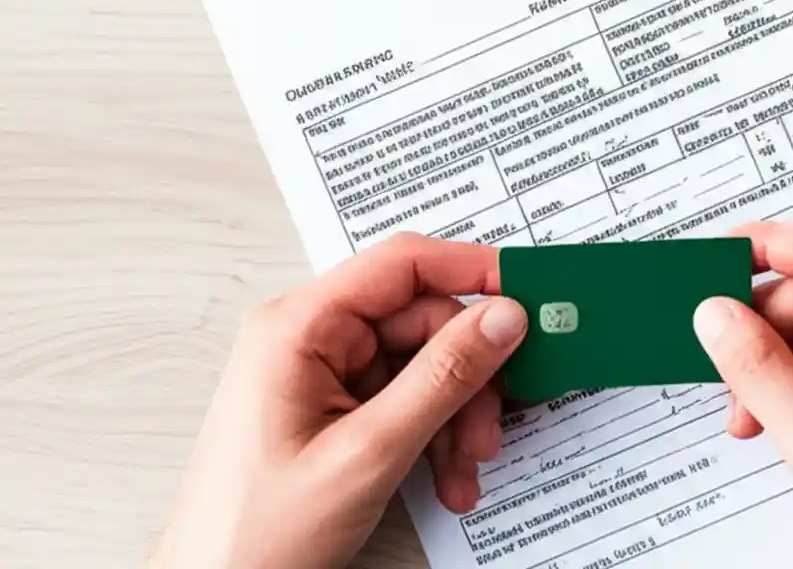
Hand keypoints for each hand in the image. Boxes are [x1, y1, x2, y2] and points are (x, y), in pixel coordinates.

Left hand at [150, 234, 527, 568]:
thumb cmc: (256, 532)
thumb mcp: (368, 452)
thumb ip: (442, 379)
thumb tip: (502, 319)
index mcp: (298, 327)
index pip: (402, 265)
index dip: (473, 271)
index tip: (531, 294)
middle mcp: (310, 338)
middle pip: (423, 324)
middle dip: (469, 380)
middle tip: (489, 431)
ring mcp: (322, 373)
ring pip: (425, 367)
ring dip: (457, 419)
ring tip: (463, 471)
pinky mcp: (335, 407)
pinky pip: (408, 400)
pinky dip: (437, 437)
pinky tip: (446, 479)